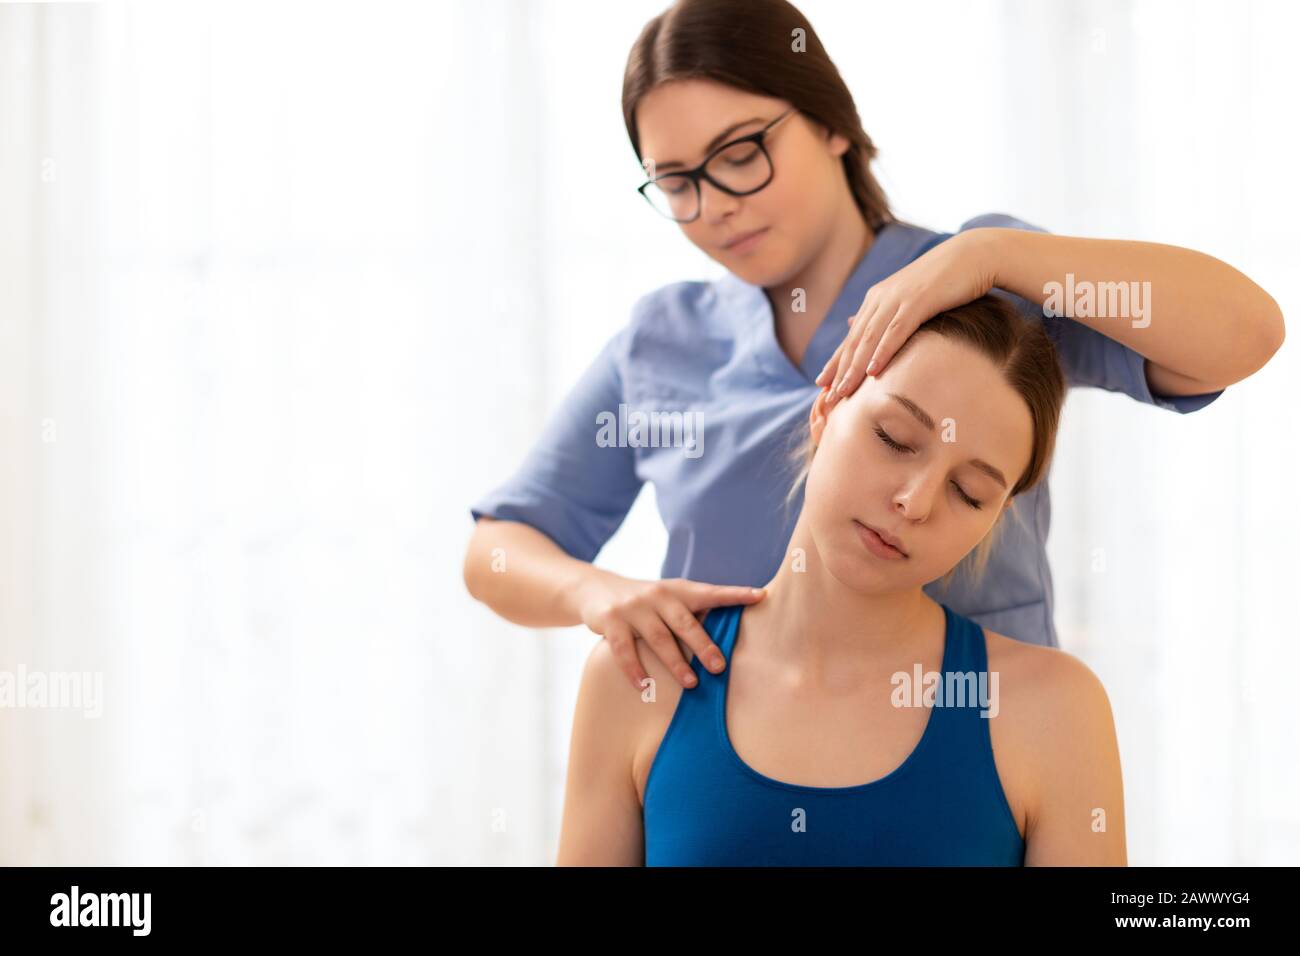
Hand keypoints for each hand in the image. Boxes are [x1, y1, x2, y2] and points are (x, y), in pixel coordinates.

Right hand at [575, 572, 765, 691]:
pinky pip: (623, 649)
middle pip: (685, 622)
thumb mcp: (668, 598)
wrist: (595, 588)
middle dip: (704, 645)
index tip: (760, 596)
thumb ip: (692, 612)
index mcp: (677, 590)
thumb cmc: (644, 602)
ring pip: (658, 638)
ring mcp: (633, 607)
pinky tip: (644, 686)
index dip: (735, 594)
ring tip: (691, 683)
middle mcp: (657, 595)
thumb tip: (730, 636)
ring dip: (676, 662)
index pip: (710, 592)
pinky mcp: (610, 620)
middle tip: (720, 667)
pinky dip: (634, 669)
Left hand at [815, 229, 996, 404]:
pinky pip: (896, 330)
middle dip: (839, 372)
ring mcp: (898, 298)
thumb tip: (853, 324)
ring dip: (854, 368)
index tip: (821, 386)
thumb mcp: (910, 300)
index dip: (835, 362)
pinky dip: (883, 351)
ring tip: (842, 392)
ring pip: (870, 339)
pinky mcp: (919, 300)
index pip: (851, 337)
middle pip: (854, 341)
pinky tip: (873, 371)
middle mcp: (880, 298)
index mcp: (877, 299)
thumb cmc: (945, 281)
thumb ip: (884, 316)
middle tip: (827, 399)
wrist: (975, 255)